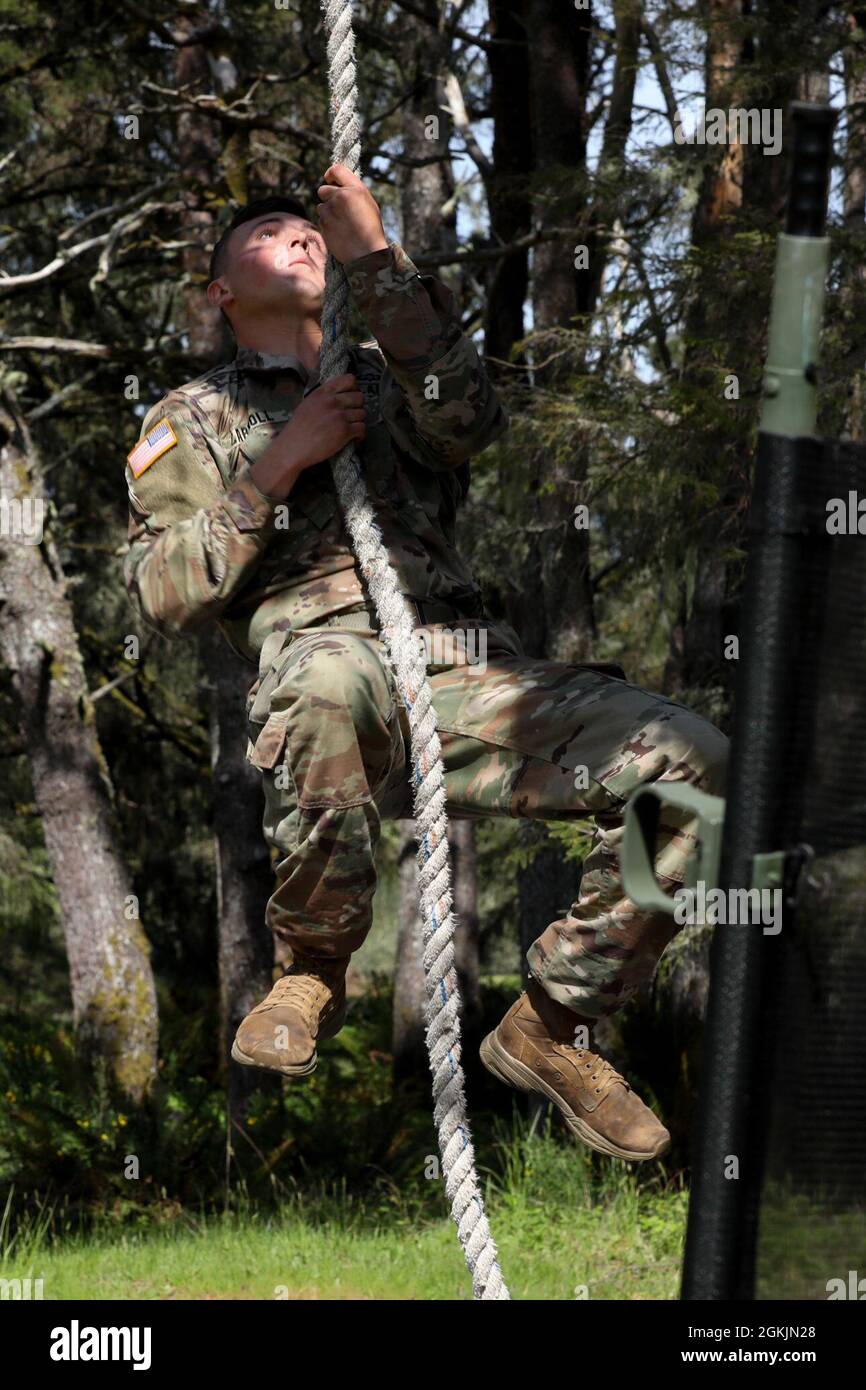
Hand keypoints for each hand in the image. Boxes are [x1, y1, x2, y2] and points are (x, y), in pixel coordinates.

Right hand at [250, 375, 365, 499]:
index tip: (352, 397)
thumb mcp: (307, 404)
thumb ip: (323, 397)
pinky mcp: (344, 431)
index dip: (354, 388)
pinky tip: (354, 438)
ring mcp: (339, 416)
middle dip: (358, 406)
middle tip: (353, 415)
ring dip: (359, 421)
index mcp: (322, 393)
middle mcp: (332, 401)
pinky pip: (362, 428)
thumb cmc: (297, 429)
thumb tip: (338, 397)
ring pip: (362, 413)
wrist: (293, 447)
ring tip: (352, 428)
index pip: (349, 380)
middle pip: (359, 397)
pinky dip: (360, 434)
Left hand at [315, 164, 387, 264]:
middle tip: (338, 208)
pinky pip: (321, 220)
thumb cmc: (371, 230)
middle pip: (322, 190)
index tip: (330, 180)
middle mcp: (340, 196)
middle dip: (328, 197)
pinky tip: (339, 233)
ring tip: (342, 224)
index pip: (336, 170)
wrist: (367, 253)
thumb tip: (340, 186)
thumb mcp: (369, 204)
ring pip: (321, 207)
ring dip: (328, 213)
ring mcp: (330, 211)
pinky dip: (327, 225)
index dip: (330, 174)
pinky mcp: (323, 224)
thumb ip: (354, 192)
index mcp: (355, 189)